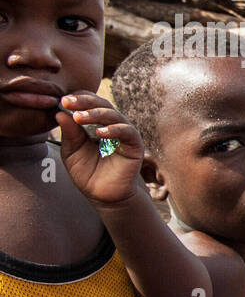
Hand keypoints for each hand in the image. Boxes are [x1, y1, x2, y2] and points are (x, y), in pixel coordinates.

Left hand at [56, 92, 144, 208]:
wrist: (103, 196)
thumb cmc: (87, 173)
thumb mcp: (72, 151)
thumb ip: (69, 133)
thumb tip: (59, 112)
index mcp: (97, 124)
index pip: (90, 104)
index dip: (78, 100)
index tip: (62, 101)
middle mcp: (112, 126)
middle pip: (102, 105)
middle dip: (85, 102)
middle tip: (68, 103)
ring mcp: (124, 135)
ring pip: (114, 115)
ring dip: (96, 114)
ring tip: (79, 118)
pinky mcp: (135, 146)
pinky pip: (127, 132)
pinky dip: (114, 130)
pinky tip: (100, 133)